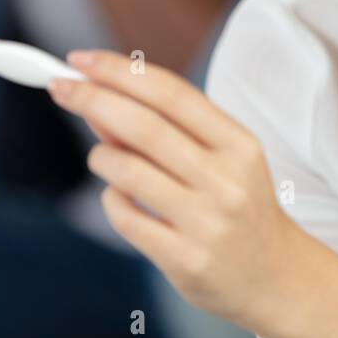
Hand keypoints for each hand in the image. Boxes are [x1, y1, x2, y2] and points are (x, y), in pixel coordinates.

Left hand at [47, 51, 305, 330]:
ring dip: (101, 156)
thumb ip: (167, 130)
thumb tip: (100, 103)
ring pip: (127, 171)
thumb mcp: (221, 158)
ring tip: (104, 158)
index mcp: (239, 144)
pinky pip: (124, 216)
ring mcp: (207, 222)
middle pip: (144, 126)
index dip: (120, 72)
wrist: (277, 277)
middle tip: (61, 87)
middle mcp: (226, 180)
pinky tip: (122, 199)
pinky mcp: (185, 260)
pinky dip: (111, 200)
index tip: (82, 61)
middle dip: (92, 99)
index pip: (171, 93)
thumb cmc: (240, 206)